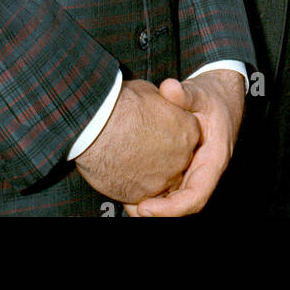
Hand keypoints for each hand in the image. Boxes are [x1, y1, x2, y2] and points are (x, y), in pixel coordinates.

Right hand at [74, 78, 200, 205]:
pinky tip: (117, 172)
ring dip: (145, 173)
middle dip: (159, 156)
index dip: (166, 134)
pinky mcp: (143, 195)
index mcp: (189, 130)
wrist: (100, 124)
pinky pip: (140, 194)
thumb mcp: (151, 93)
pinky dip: (131, 186)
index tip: (151, 130)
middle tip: (138, 146)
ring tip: (125, 159)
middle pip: (174, 162)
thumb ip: (161, 107)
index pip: (183, 138)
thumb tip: (155, 108)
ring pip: (158, 180)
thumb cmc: (124, 104)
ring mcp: (164, 179)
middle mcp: (182, 158)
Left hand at [126, 69, 246, 216]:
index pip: (196, 196)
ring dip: (153, 204)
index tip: (146, 207)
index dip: (171, 208)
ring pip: (175, 198)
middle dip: (157, 212)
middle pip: (182, 204)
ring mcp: (193, 171)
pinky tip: (131, 186)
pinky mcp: (183, 167)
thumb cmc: (213, 96)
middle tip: (130, 208)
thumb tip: (169, 88)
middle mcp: (204, 172)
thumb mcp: (201, 93)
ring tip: (126, 201)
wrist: (221, 93)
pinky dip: (153, 191)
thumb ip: (186, 93)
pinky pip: (169, 187)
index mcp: (213, 160)